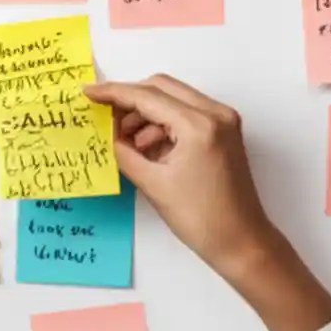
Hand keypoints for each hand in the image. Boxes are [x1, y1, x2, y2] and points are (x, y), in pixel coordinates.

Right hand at [85, 75, 330, 330]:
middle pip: (162, 88)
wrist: (242, 242)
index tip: (88, 92)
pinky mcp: (224, 131)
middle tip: (105, 116)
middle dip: (130, 99)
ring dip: (146, 113)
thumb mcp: (153, 184)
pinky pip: (186, 114)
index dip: (114, 93)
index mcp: (199, 125)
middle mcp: (216, 114)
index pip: (147, 97)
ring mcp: (223, 120)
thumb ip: (124, 151)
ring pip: (174, 99)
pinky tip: (146, 146)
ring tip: (125, 140)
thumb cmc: (201, 219)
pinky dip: (163, 124)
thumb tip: (106, 133)